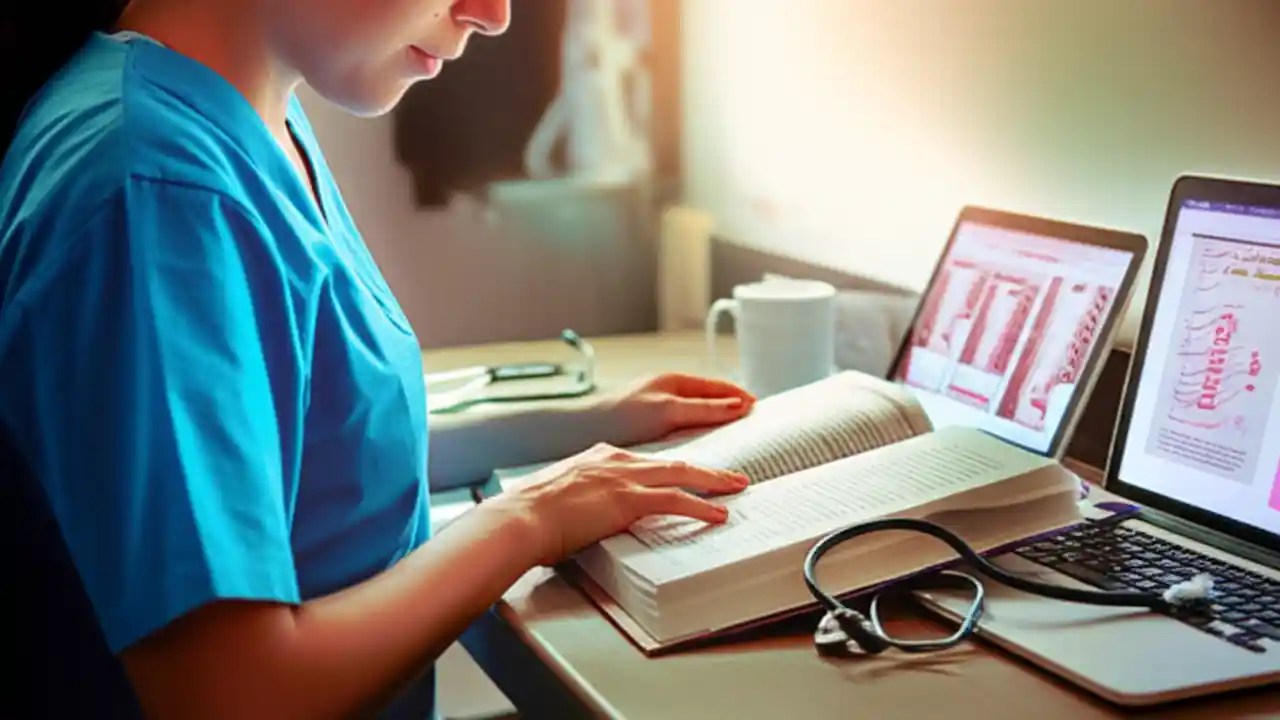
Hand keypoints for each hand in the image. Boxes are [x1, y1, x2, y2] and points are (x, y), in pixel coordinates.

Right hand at [488, 442, 749, 566]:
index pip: (643, 461)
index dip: (668, 469)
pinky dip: (700, 505)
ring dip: (713, 481)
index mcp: (596, 458)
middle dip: (704, 468)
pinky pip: (675, 500)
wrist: (519, 518)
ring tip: (736, 488)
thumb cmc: (529, 516)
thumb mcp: (557, 498)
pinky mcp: (627, 499)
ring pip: (680, 474)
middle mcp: (614, 460)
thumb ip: (577, 502)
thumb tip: (578, 520)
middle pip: (671, 462)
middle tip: (730, 476)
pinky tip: (718, 514)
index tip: (685, 473)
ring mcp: (622, 477)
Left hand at [604, 373, 755, 446]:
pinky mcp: (649, 428)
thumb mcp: (669, 411)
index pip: (717, 386)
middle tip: (753, 421)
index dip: (739, 396)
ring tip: (734, 435)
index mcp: (673, 381)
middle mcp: (666, 391)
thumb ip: (705, 409)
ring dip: (715, 422)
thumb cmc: (621, 416)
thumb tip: (739, 405)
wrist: (581, 432)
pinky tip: (701, 448)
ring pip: (696, 414)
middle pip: (708, 399)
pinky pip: (682, 428)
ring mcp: (657, 409)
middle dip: (731, 408)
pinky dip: (698, 434)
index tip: (758, 407)